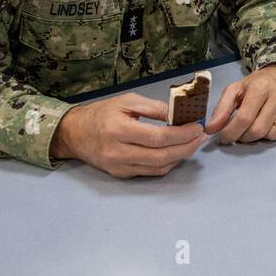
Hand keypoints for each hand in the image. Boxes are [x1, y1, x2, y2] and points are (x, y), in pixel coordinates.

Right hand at [51, 93, 205, 178]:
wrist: (74, 133)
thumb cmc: (101, 113)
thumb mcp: (127, 101)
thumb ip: (154, 108)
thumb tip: (180, 113)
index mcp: (118, 129)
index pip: (158, 137)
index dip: (182, 134)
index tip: (197, 127)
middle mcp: (118, 151)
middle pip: (161, 156)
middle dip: (187, 147)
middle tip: (201, 137)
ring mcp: (119, 166)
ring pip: (158, 167)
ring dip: (180, 156)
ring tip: (192, 143)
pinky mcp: (121, 174)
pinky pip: (150, 172)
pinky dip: (167, 163)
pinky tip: (176, 152)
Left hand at [205, 63, 275, 144]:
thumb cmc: (258, 83)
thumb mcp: (236, 89)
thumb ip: (221, 108)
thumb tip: (211, 129)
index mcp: (261, 87)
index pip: (244, 118)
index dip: (231, 132)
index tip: (224, 137)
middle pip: (258, 131)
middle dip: (244, 137)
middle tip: (239, 133)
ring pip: (272, 135)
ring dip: (259, 135)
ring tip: (256, 124)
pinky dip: (274, 131)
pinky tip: (272, 120)